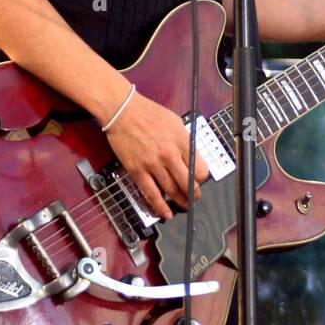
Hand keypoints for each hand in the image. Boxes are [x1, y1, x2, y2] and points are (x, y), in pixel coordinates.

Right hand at [105, 89, 209, 219]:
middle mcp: (169, 154)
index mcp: (181, 141)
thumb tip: (192, 157)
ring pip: (171, 190)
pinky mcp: (137, 170)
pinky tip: (165, 213)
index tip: (199, 179)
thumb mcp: (175, 122)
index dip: (201, 177)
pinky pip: (151, 193)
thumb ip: (184, 140)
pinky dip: (160, 206)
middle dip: (194, 194)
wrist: (123, 110)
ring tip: (184, 205)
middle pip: (188, 183)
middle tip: (195, 198)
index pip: (200, 168)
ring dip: (179, 201)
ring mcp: (153, 164)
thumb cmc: (148, 113)